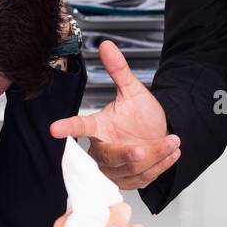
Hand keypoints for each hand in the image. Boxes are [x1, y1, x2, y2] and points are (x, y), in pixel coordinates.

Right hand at [49, 40, 179, 189]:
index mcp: (98, 126)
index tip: (54, 128)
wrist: (160, 133)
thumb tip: (107, 45)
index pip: (79, 126)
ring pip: (130, 168)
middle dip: (127, 154)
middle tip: (141, 149)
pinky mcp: (129, 180)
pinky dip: (160, 165)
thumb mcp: (133, 90)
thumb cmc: (142, 115)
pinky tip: (171, 151)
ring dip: (154, 156)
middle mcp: (103, 149)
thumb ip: (119, 70)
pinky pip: (143, 177)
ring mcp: (115, 168)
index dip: (67, 128)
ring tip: (171, 141)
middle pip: (108, 156)